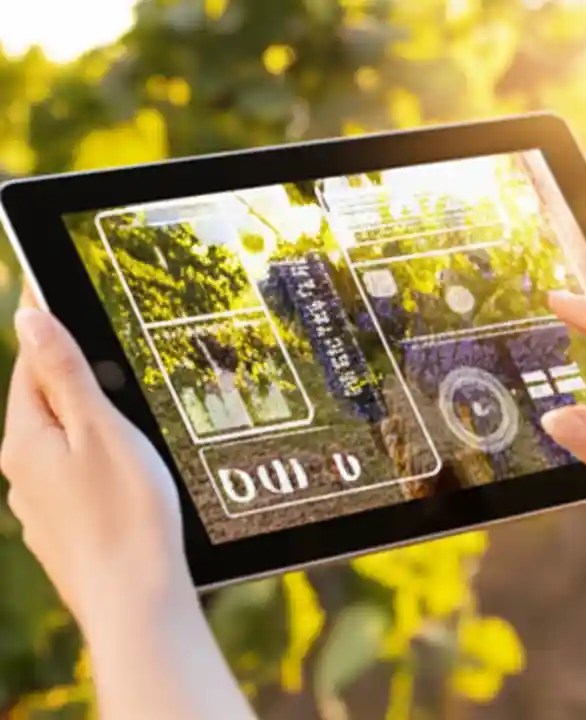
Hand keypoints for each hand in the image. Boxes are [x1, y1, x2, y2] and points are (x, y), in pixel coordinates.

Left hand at [1, 299, 193, 629]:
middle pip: (46, 410)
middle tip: (120, 368)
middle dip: (79, 387)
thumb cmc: (127, 513)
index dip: (49, 330)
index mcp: (25, 441)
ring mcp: (40, 511)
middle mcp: (21, 476)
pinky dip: (101, 475)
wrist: (137, 601)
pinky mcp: (65, 538)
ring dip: (92, 435)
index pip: (30, 367)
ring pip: (63, 453)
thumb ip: (64, 373)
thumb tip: (28, 317)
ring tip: (137, 432)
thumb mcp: (101, 429)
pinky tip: (133, 484)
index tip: (53, 288)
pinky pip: (78, 489)